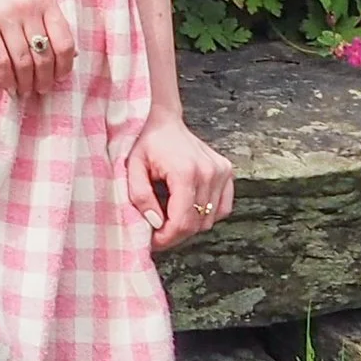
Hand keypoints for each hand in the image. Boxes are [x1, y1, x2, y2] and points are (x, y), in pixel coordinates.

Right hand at [0, 0, 75, 102]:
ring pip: (23, 61)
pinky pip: (0, 59)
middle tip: (42, 89)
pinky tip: (8, 86)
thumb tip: (66, 50)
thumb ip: (46, 11)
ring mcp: (5, 16)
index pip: (64, 41)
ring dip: (26, 82)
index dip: (65, 65)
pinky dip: (6, 77)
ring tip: (25, 91)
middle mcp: (27, 7)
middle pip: (44, 55)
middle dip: (45, 78)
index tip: (60, 77)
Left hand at [127, 110, 235, 251]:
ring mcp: (222, 172)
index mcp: (185, 172)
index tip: (153, 241)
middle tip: (157, 231)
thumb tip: (156, 223)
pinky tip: (188, 206)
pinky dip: (206, 214)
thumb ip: (140, 196)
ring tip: (169, 214)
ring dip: (190, 224)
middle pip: (197, 224)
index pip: (183, 222)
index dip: (167, 238)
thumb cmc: (146, 142)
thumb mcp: (132, 167)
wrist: (164, 120)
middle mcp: (209, 172)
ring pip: (210, 219)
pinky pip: (222, 208)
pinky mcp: (227, 171)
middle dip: (176, 234)